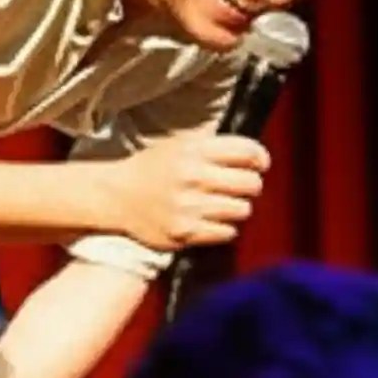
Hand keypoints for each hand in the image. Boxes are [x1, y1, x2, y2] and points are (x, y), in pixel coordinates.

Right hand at [109, 135, 268, 251]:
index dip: (260, 158)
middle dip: (251, 185)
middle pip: (251, 183)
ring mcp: (189, 206)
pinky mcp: (185, 232)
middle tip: (241, 186)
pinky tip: (210, 220)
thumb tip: (256, 155)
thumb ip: (214, 146)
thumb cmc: (154, 168)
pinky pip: (227, 232)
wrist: (116, 195)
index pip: (248, 152)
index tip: (260, 164)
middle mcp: (193, 176)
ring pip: (242, 210)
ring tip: (222, 204)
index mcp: (194, 150)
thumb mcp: (180, 144)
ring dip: (237, 207)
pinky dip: (223, 227)